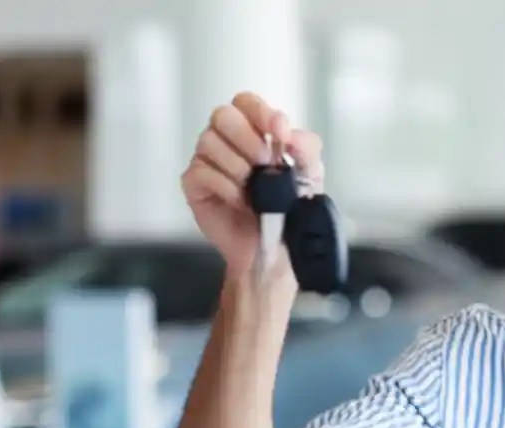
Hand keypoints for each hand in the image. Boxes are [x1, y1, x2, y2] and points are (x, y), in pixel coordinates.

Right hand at [181, 92, 324, 282]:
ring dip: (238, 166)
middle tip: (264, 163)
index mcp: (253, 131)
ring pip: (209, 142)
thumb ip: (306, 147)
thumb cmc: (289, 208)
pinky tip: (241, 201)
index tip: (279, 132)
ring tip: (254, 190)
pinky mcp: (195, 184)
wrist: (276, 248)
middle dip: (247, 139)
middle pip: (222, 115)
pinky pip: (202, 172)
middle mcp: (227, 141)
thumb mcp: (310, 174)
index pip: (246, 102)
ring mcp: (207, 161)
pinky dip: (226, 186)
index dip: (261, 113)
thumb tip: (289, 134)